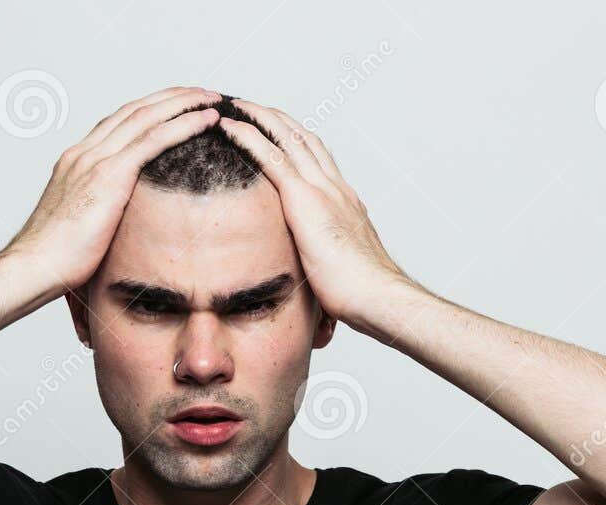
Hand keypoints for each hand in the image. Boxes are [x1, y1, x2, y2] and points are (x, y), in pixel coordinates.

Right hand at [3, 86, 222, 289]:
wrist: (34, 267)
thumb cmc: (52, 261)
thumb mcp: (77, 228)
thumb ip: (96, 215)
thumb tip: (114, 230)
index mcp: (75, 162)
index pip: (116, 123)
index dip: (147, 111)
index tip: (173, 107)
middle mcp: (84, 153)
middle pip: (134, 110)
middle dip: (169, 98)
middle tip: (199, 93)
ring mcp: (95, 160)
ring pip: (147, 116)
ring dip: (183, 103)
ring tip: (212, 99)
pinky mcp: (109, 176)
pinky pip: (154, 140)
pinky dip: (184, 124)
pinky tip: (207, 119)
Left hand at [216, 100, 412, 332]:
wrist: (376, 296)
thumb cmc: (362, 294)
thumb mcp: (341, 267)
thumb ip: (327, 259)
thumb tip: (317, 274)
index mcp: (345, 201)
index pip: (319, 159)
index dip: (297, 140)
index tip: (278, 129)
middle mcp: (336, 188)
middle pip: (303, 138)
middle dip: (276, 119)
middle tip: (251, 106)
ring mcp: (322, 190)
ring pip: (287, 138)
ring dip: (259, 117)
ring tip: (235, 106)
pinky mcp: (305, 200)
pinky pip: (271, 157)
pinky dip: (249, 137)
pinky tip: (229, 127)